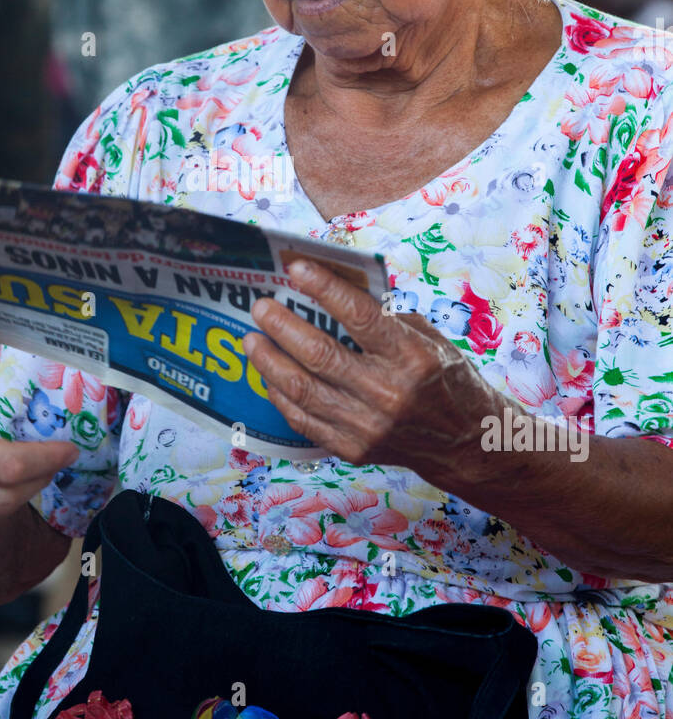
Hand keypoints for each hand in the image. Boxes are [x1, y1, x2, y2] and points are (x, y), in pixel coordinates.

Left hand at [241, 258, 500, 473]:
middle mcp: (389, 394)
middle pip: (319, 354)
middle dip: (282, 325)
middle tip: (260, 306)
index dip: (324, 288)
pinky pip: (303, 420)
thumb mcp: (429, 337)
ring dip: (269, 360)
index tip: (296, 268)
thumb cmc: (447, 379)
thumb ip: (384, 317)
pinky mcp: (353, 449)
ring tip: (252, 338)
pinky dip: (280, 395)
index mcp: (413, 357)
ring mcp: (368, 426)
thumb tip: (334, 288)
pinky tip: (268, 374)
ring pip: (302, 389)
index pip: (360, 316)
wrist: (465, 443)